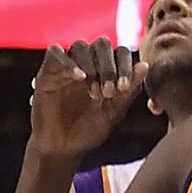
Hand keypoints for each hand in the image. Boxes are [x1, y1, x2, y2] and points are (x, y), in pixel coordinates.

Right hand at [27, 40, 145, 163]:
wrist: (62, 148)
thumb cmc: (88, 131)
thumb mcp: (113, 112)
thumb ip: (129, 90)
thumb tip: (145, 65)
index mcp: (106, 71)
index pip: (120, 52)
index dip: (125, 66)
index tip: (124, 88)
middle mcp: (87, 64)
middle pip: (101, 44)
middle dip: (109, 66)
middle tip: (109, 92)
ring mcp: (66, 66)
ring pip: (80, 46)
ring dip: (91, 67)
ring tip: (94, 92)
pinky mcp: (47, 71)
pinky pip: (55, 53)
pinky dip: (68, 63)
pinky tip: (78, 78)